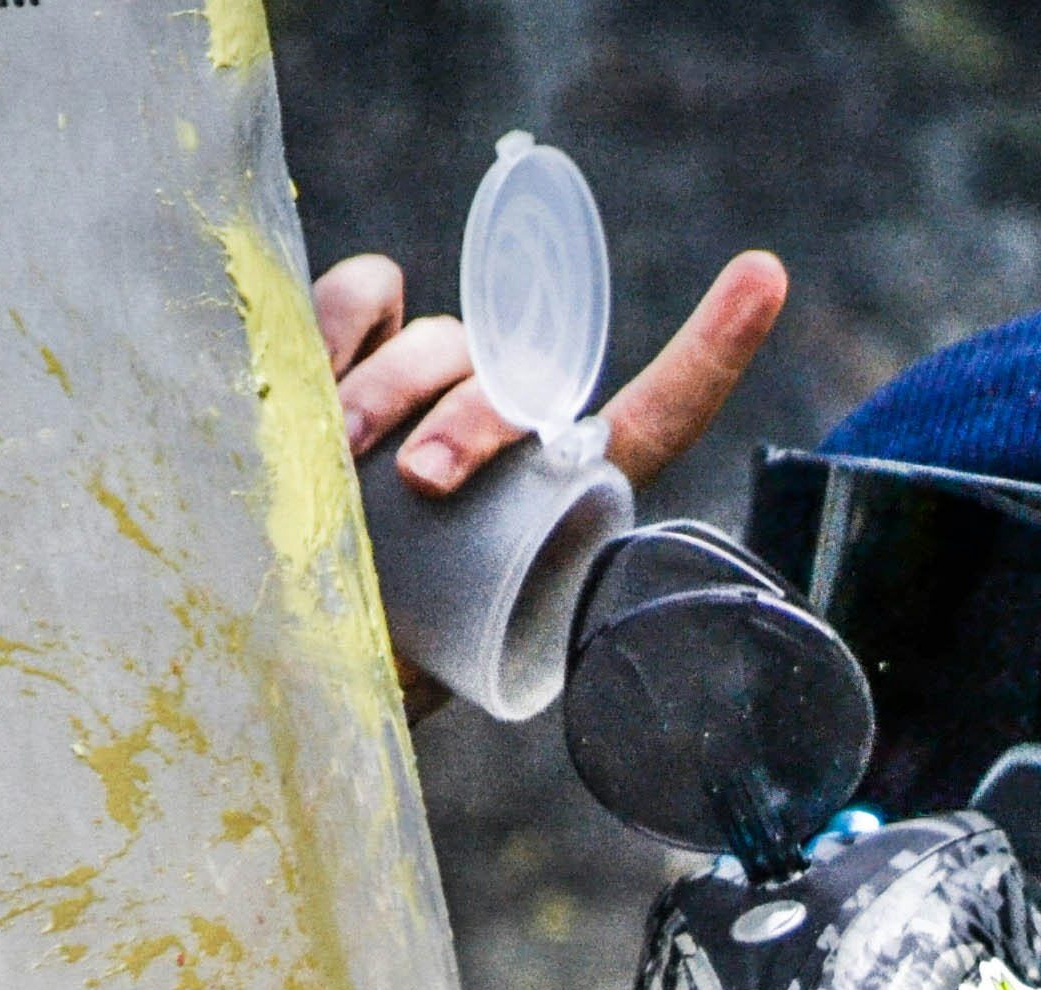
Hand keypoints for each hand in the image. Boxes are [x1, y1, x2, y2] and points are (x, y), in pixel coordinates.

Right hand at [308, 246, 790, 713]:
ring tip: (343, 454)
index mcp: (557, 496)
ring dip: (393, 389)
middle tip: (420, 483)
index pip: (655, 412)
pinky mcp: (347, 356)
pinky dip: (342, 321)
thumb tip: (495, 590)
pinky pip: (368, 294)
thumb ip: (487, 611)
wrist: (277, 642)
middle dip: (476, 422)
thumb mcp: (450, 660)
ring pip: (444, 337)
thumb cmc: (374, 658)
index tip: (763, 277)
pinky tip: (314, 374)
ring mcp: (427, 388)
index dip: (712, 348)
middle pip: (522, 375)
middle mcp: (502, 430)